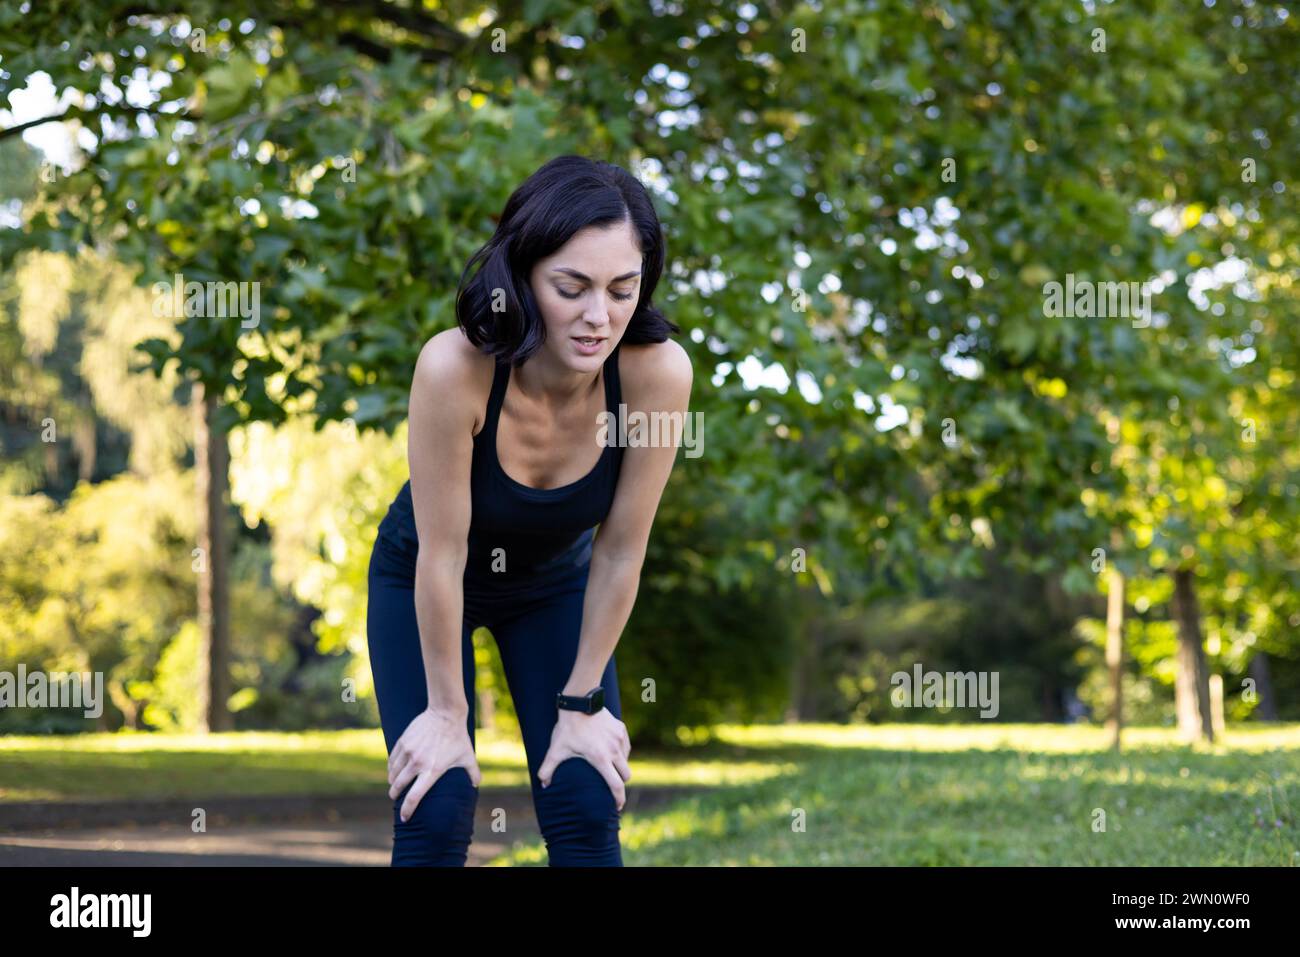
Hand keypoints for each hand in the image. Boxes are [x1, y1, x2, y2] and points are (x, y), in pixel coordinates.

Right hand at [388, 706, 481, 822]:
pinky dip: (391, 768)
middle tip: (395, 799)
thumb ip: (472, 772)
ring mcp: (408, 752)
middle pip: (399, 786)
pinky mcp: (403, 742)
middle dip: (395, 795)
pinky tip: (393, 770)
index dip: (407, 809)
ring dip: (392, 782)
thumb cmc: (458, 737)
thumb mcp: (468, 756)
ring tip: (393, 785)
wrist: (446, 713)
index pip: (415, 796)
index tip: (404, 817)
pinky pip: (392, 760)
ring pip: (393, 773)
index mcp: (433, 770)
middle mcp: (418, 763)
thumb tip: (476, 785)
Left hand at [537, 707, 631, 811]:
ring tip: (609, 767)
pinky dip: (621, 752)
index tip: (617, 807)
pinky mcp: (621, 729)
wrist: (579, 701)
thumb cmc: (567, 727)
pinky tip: (611, 751)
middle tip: (612, 785)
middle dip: (620, 783)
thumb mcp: (556, 749)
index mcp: (600, 759)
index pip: (616, 785)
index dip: (618, 799)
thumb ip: (547, 769)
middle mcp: (613, 750)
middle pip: (626, 775)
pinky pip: (626, 746)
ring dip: (620, 766)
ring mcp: (619, 739)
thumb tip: (543, 785)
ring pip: (626, 760)